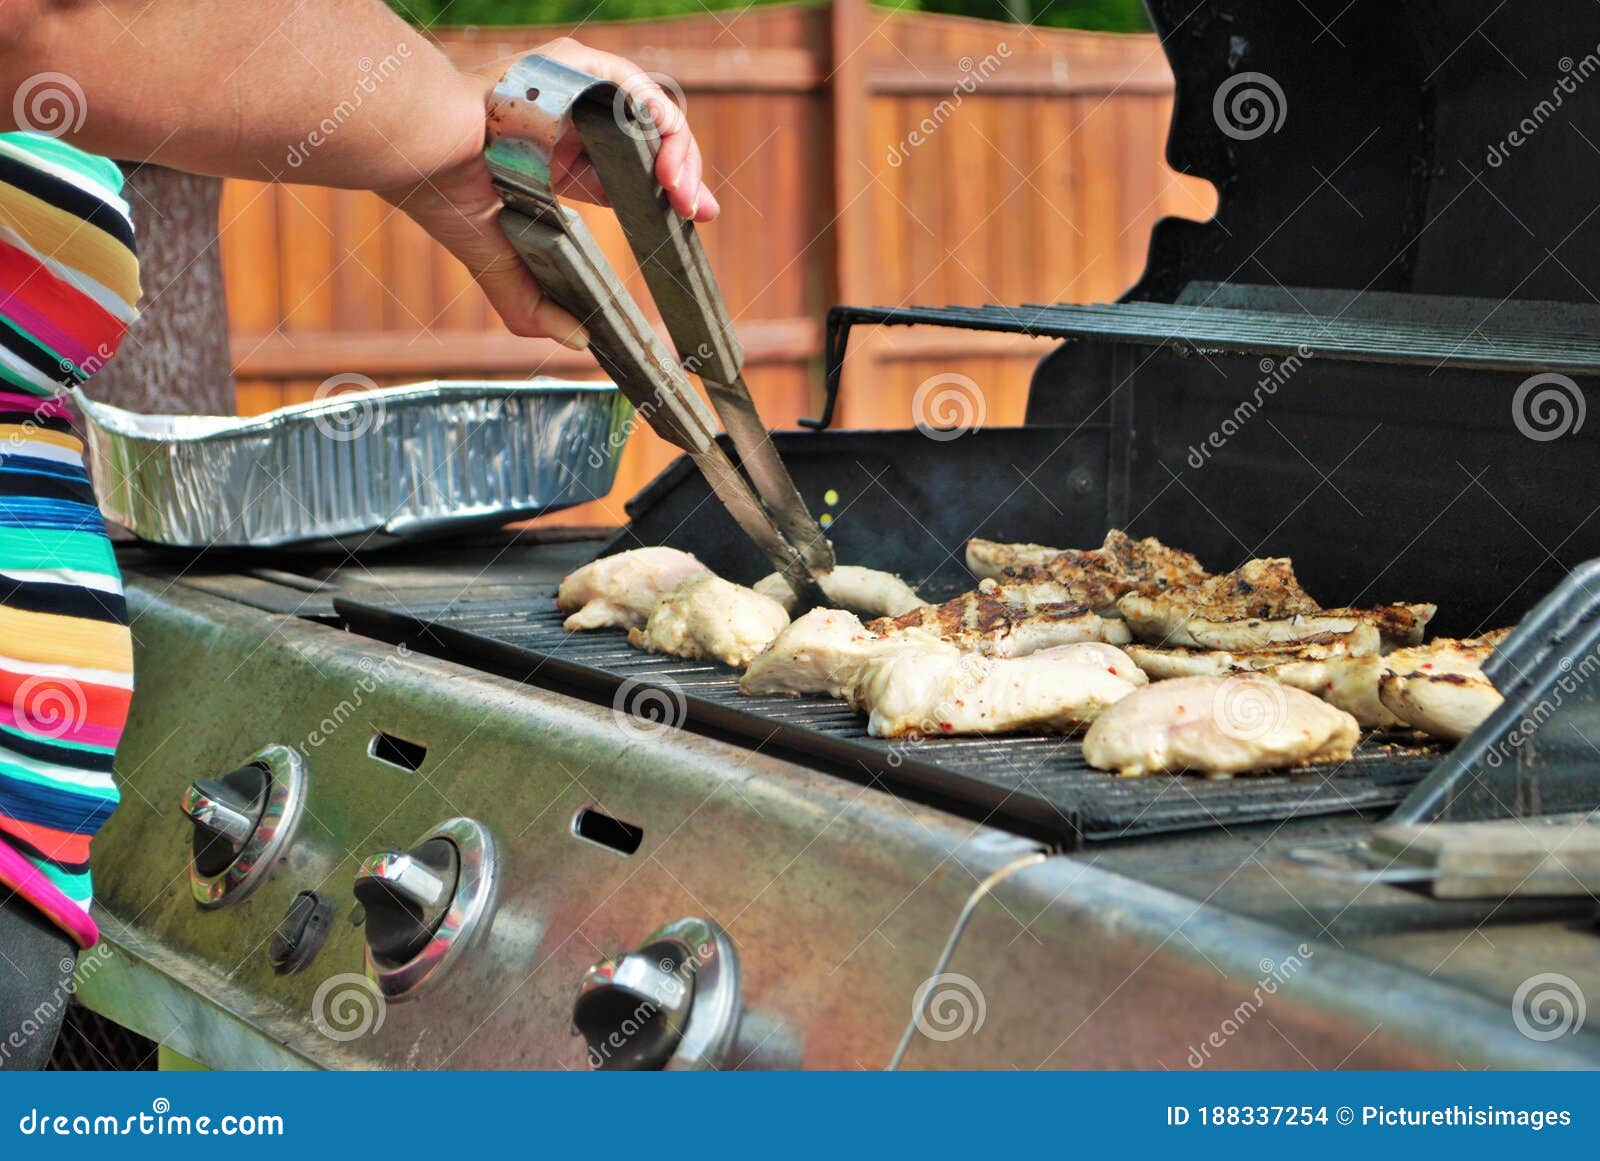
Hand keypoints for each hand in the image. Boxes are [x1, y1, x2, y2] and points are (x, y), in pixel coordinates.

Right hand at [378, 37, 718, 348]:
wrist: (422, 151)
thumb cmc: (445, 196)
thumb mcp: (499, 264)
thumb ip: (535, 307)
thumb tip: (578, 344)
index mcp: (553, 157)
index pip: (625, 173)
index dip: (660, 196)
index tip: (689, 221)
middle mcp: (568, 117)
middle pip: (646, 142)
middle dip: (681, 177)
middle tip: (698, 214)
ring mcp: (572, 88)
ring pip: (649, 115)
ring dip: (679, 156)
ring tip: (684, 198)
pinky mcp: (575, 66)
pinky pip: (638, 89)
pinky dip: (663, 125)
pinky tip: (668, 167)